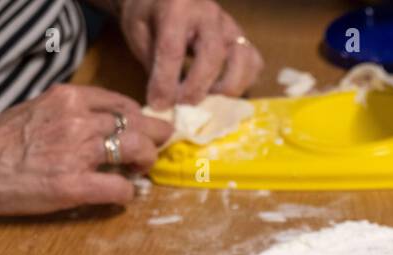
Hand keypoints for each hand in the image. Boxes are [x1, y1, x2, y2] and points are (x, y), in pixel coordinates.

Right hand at [0, 84, 172, 214]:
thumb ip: (70, 112)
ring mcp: (77, 153)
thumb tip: (103, 123)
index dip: (140, 121)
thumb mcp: (37, 109)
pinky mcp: (74, 185)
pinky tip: (117, 196)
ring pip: (138, 152)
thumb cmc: (0, 142)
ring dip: (145, 166)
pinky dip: (126, 195)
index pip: (123, 104)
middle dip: (153, 142)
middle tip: (149, 156)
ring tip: (137, 174)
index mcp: (68, 98)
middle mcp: (76, 120)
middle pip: (139, 126)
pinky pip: (121, 189)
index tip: (143, 132)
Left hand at [118, 0, 264, 108]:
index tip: (158, 104)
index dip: (165, 81)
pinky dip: (244, 81)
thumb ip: (153, 64)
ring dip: (228, 87)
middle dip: (197, 87)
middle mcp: (209, 14)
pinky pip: (253, 62)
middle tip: (183, 107)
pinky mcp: (241, 39)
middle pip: (212, 55)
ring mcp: (230, 26)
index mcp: (178, 8)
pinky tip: (222, 91)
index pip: (173, 49)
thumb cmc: (150, 15)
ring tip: (209, 99)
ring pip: (243, 59)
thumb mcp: (138, 33)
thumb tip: (165, 102)